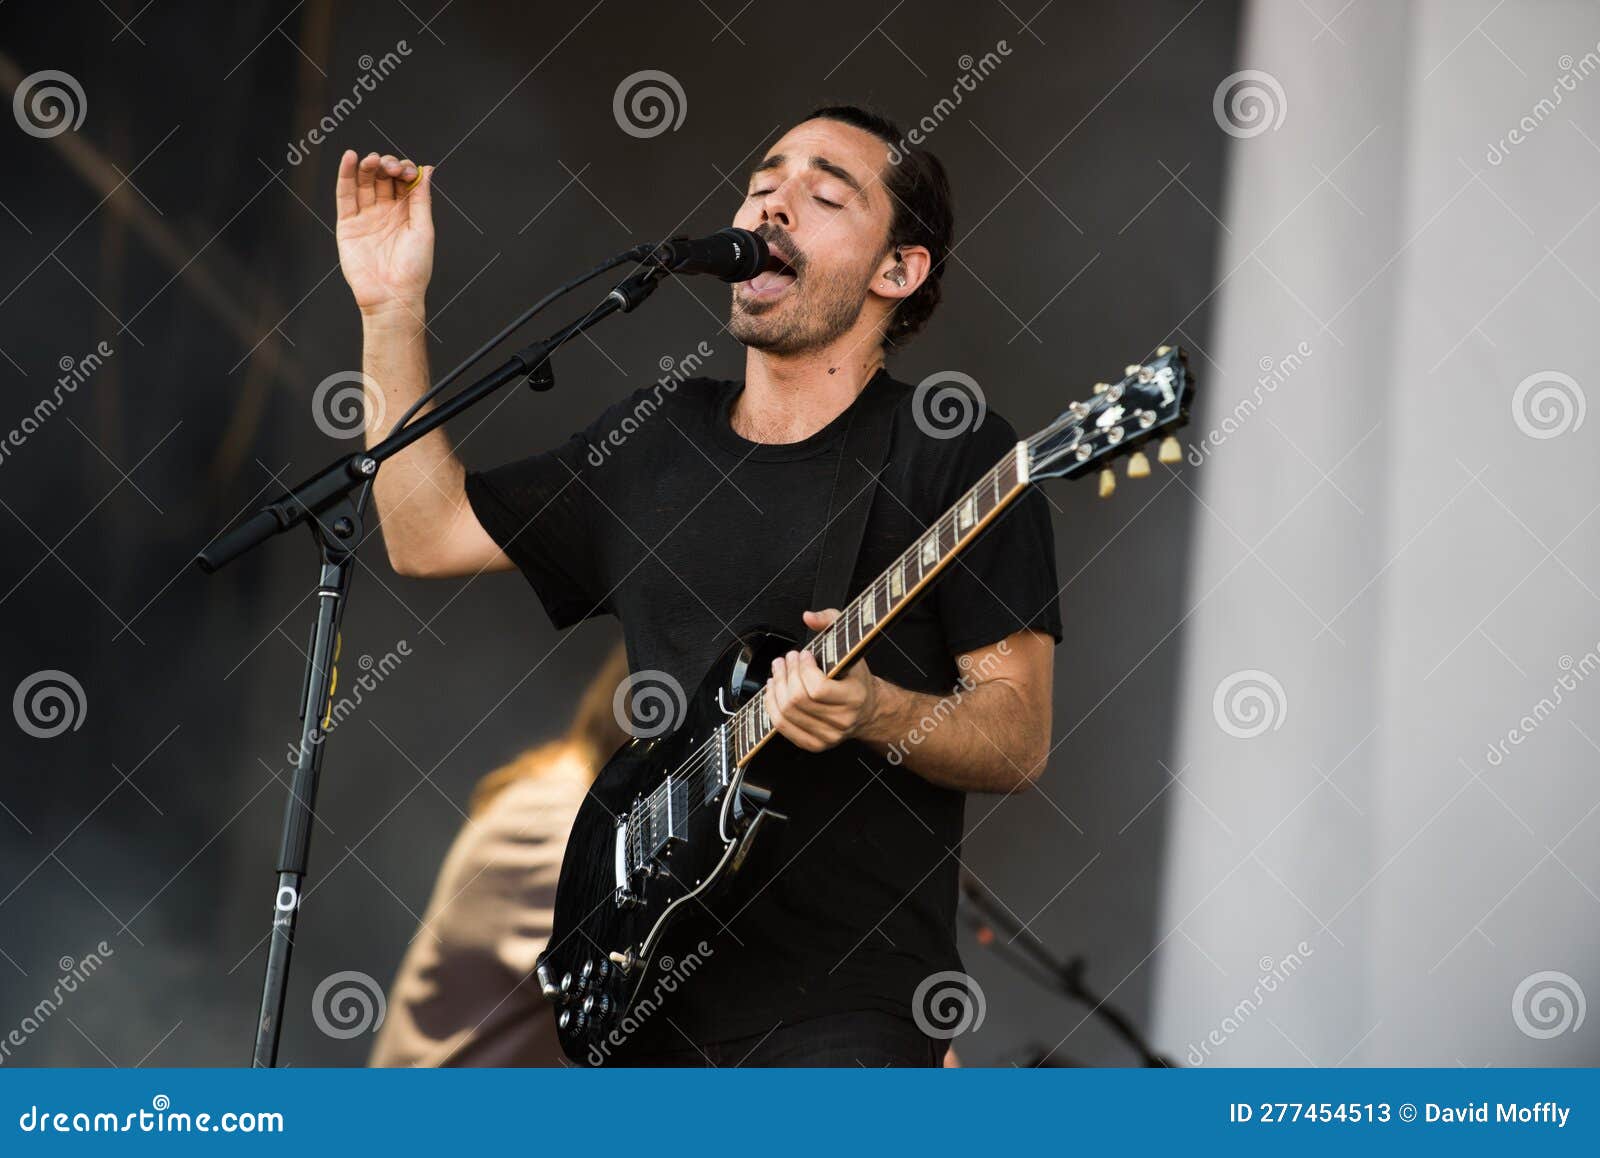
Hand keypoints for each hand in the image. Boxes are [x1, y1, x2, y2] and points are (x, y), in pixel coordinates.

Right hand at [335, 150, 433, 319]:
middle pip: (383, 178)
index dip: (404, 170)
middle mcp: (386, 212)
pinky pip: (345, 196)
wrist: (393, 296)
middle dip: (387, 166)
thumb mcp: (423, 229)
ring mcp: (366, 217)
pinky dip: (345, 175)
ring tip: (371, 160)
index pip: (403, 181)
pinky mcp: (348, 225)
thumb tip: (428, 169)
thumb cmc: (414, 268)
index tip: (407, 171)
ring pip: (364, 183)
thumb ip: (422, 198)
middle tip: (390, 166)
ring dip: (367, 167)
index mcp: (406, 213)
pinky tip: (350, 158)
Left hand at [764, 609, 879, 752]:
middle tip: (785, 660)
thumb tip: (808, 617)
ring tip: (777, 671)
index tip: (803, 655)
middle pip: (798, 700)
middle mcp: (842, 720)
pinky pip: (782, 726)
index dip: (803, 669)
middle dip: (785, 675)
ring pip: (787, 712)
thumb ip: (831, 621)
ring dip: (775, 687)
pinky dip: (772, 705)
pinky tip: (773, 690)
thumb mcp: (850, 645)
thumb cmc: (855, 677)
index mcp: (854, 697)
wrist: (867, 709)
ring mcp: (827, 736)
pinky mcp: (814, 744)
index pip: (818, 688)